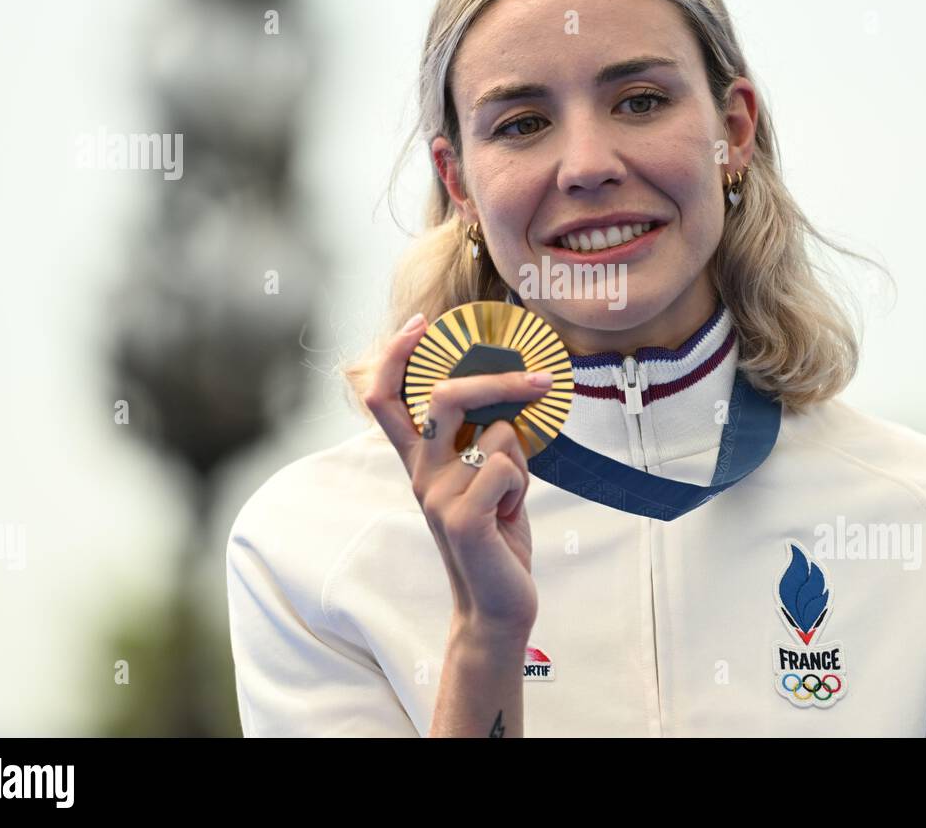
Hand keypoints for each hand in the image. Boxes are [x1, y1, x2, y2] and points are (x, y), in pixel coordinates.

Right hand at [362, 313, 552, 636]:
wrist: (496, 601)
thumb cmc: (497, 531)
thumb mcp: (486, 474)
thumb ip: (483, 434)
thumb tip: (508, 384)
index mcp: (420, 459)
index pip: (385, 398)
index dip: (396, 356)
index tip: (420, 325)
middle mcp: (420, 472)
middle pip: (444, 396)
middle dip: (498, 380)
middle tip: (540, 381)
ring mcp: (436, 495)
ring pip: (497, 434)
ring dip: (522, 460)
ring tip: (511, 496)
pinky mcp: (461, 518)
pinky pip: (507, 467)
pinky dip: (522, 486)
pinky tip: (509, 516)